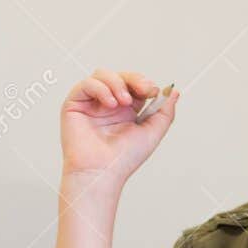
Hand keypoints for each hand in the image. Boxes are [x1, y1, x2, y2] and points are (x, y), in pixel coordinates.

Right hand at [59, 69, 177, 186]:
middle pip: (120, 76)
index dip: (144, 83)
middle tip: (144, 90)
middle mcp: (108, 105)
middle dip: (134, 79)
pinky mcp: (74, 104)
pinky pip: (87, 84)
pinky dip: (100, 88)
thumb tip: (173, 91)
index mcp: (125, 111)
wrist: (102, 172)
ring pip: (103, 75)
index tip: (154, 91)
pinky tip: (109, 104)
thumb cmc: (123, 159)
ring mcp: (91, 104)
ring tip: (124, 101)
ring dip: (117, 83)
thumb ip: (164, 111)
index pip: (135, 85)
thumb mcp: (152, 132)